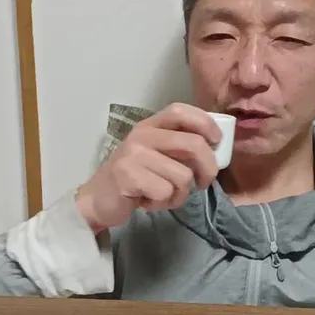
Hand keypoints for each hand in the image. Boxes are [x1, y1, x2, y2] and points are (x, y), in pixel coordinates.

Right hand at [75, 103, 220, 232]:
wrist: (98, 199)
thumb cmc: (135, 177)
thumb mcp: (155, 154)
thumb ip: (179, 148)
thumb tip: (215, 151)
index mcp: (150, 125)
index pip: (181, 111)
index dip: (205, 123)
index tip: (216, 142)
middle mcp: (141, 135)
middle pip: (193, 144)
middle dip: (208, 168)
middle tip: (204, 183)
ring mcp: (133, 155)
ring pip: (183, 175)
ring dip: (181, 193)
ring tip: (164, 194)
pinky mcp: (128, 177)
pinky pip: (166, 192)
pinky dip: (164, 203)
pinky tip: (149, 201)